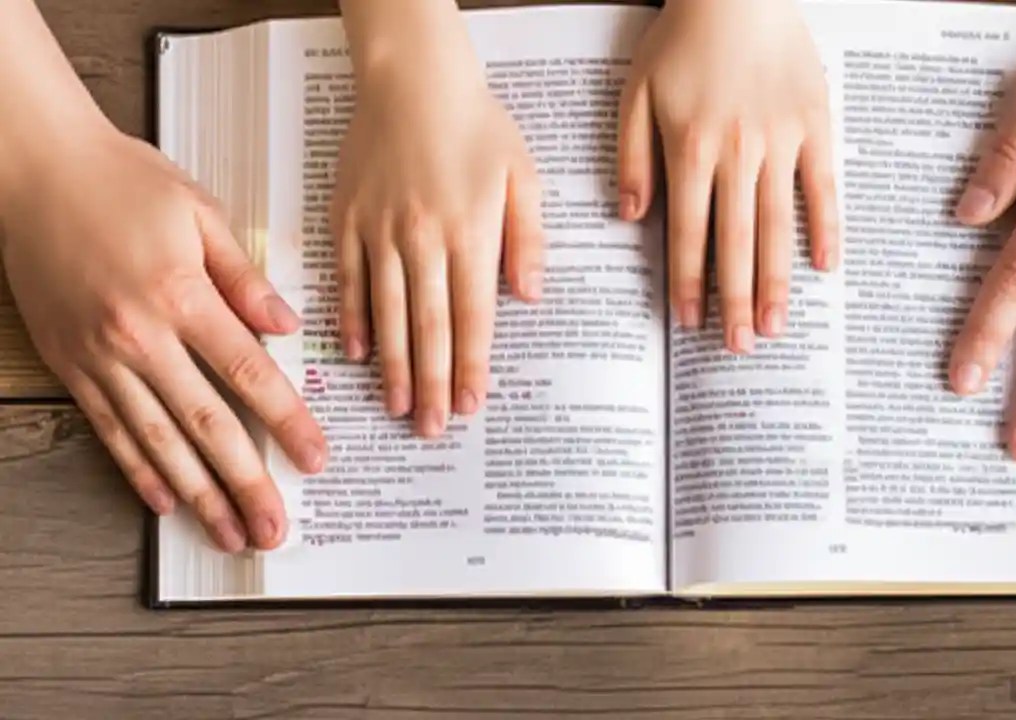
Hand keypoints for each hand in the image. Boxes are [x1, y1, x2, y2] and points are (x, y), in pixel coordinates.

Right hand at [1, 124, 327, 551]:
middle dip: (246, 483)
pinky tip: (165, 501)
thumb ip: (246, 278)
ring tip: (230, 533)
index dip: (288, 422)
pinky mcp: (69, 364)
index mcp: (181, 295)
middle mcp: (138, 336)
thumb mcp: (200, 213)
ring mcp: (98, 356)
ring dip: (197, 495)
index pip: (249, 374)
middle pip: (206, 424)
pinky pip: (109, 430)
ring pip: (157, 442)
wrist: (32, 167)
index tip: (316, 459)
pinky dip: (139, 470)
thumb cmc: (121, 180)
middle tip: (275, 528)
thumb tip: (289, 325)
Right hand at [332, 7, 542, 436]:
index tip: (470, 406)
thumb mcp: (523, 176)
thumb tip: (530, 296)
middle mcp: (422, 239)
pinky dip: (353, 319)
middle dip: (431, 383)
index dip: (470, 366)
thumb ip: (526, 239)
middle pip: (427, 326)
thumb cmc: (476, 125)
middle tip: (431, 429)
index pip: (472, 316)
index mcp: (469, 232)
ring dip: (392, 365)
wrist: (413, 79)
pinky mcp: (347, 220)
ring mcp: (379, 231)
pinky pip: (349, 280)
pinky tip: (357, 355)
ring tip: (397, 407)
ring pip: (387, 312)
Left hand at [618, 0, 837, 351]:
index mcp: (691, 149)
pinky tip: (826, 267)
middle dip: (736, 301)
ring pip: (779, 226)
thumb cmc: (681, 38)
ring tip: (777, 327)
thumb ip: (631, 157)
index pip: (687, 234)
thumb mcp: (635, 92)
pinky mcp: (817, 126)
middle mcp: (738, 155)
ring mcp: (782, 143)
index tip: (690, 323)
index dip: (688, 283)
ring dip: (778, 281)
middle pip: (736, 243)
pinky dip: (827, 228)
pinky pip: (824, 187)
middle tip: (740, 347)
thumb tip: (629, 217)